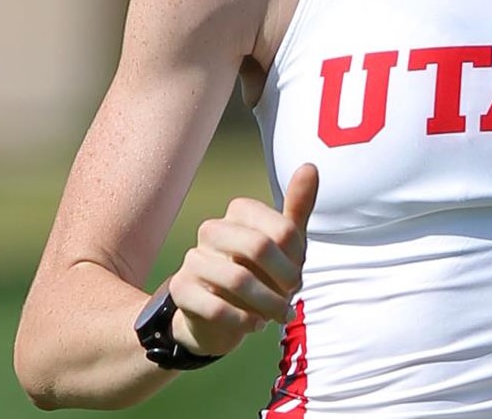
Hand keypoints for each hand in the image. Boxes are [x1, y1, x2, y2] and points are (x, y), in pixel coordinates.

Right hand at [165, 164, 317, 356]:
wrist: (218, 315)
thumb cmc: (258, 271)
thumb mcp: (283, 242)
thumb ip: (297, 207)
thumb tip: (310, 166)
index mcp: (239, 211)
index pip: (282, 230)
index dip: (296, 259)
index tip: (298, 276)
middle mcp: (212, 229)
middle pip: (259, 247)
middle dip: (284, 279)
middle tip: (292, 297)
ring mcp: (192, 258)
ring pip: (237, 279)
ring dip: (267, 304)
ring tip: (278, 316)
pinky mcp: (180, 289)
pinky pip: (215, 306)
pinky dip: (242, 320)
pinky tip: (253, 324)